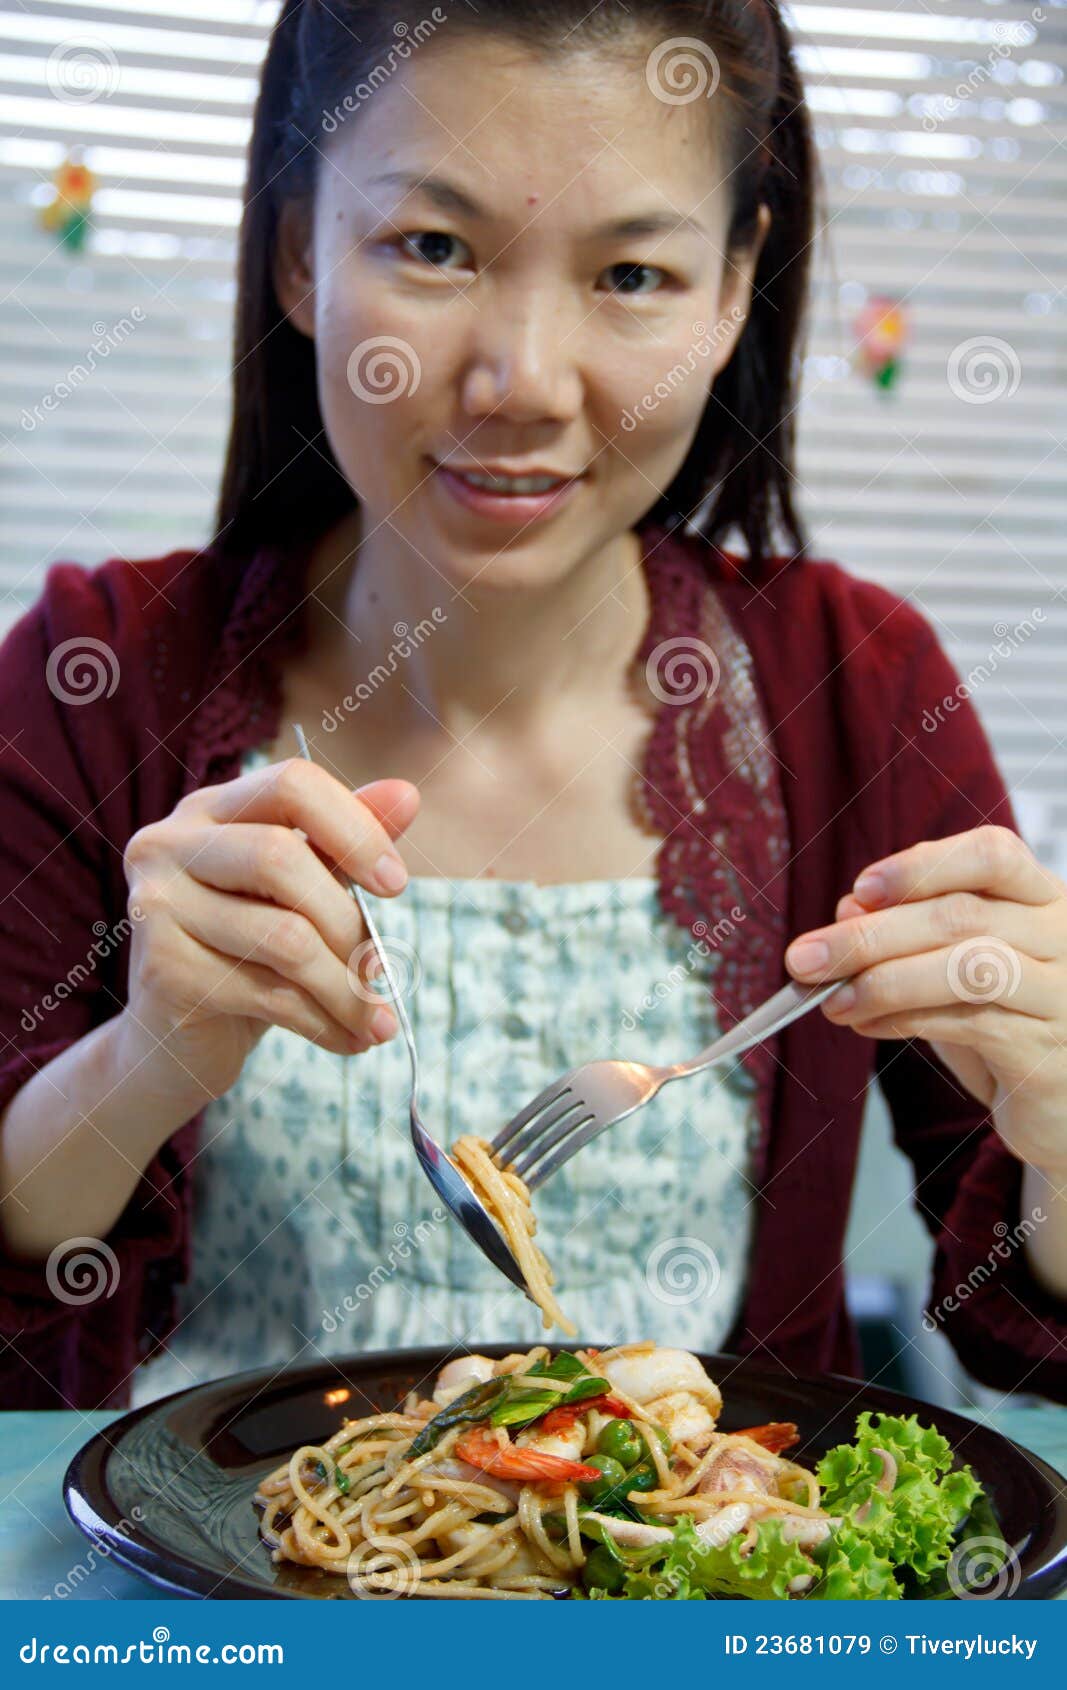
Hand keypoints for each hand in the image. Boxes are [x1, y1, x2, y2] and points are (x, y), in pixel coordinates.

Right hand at [120, 757, 419, 1101]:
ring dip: (346, 987)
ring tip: (376, 1020)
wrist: (174, 1044)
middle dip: (348, 922)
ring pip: (283, 936)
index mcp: (208, 810)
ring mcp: (157, 906)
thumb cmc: (246, 956)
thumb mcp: (300, 894)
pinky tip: (349, 1040)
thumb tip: (408, 795)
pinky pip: (269, 992)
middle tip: (379, 969)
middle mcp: (168, 844)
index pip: (291, 784)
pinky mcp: (164, 970)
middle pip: (281, 856)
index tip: (396, 884)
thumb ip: (345, 844)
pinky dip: (324, 1022)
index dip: (355, 829)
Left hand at [784, 824, 1066, 1174]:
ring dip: (884, 981)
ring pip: (968, 968)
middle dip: (870, 936)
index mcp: (1041, 898)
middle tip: (806, 958)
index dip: (921, 867)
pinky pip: (971, 1024)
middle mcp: (1064, 937)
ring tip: (833, 1001)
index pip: (991, 855)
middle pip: (961, 915)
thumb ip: (907, 929)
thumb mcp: (951, 965)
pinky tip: (867, 1025)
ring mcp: (1064, 994)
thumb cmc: (1001, 1020)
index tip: (858, 889)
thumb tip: (848, 908)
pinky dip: (905, 1020)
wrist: (1056, 1104)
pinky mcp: (1049, 1052)